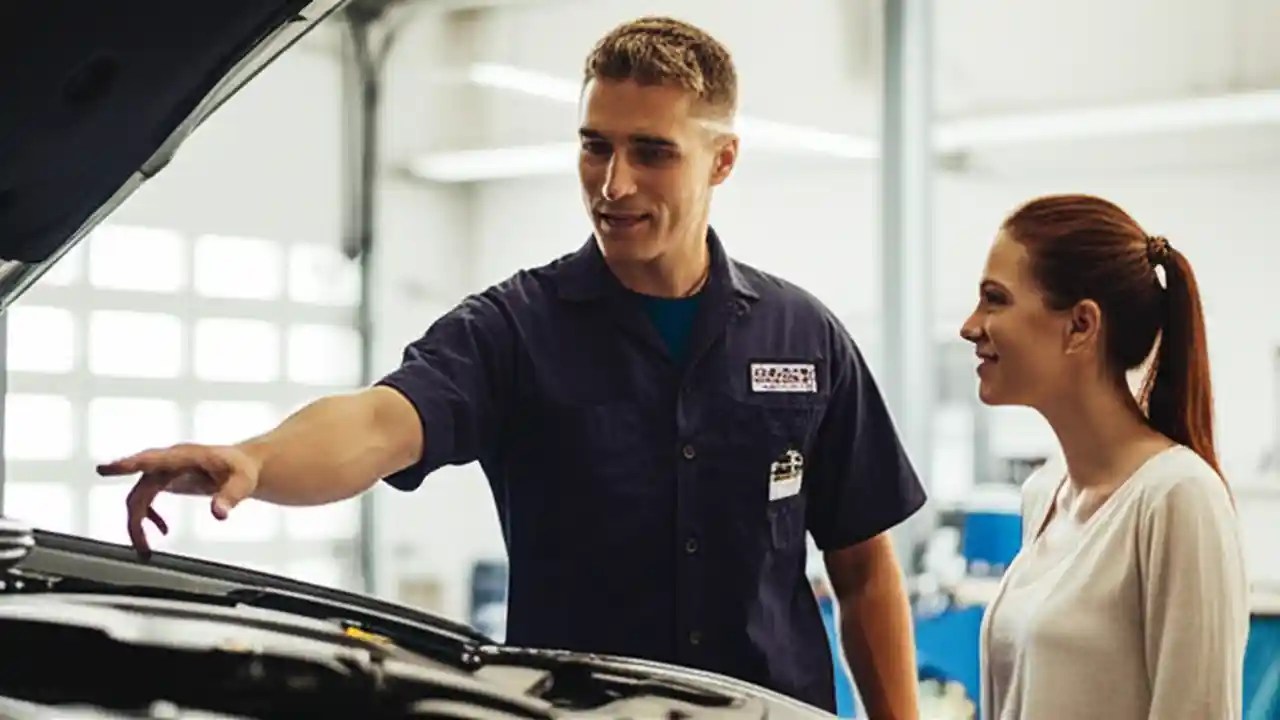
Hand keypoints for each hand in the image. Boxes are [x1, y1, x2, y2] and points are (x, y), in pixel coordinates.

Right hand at [96, 443, 262, 556]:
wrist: (244, 466)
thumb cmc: (243, 469)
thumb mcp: (243, 482)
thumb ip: (231, 496)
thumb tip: (219, 514)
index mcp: (185, 456)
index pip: (152, 460)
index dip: (129, 465)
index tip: (105, 469)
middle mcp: (169, 462)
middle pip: (141, 490)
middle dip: (135, 519)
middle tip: (141, 548)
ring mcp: (164, 471)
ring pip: (138, 498)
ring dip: (138, 524)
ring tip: (145, 551)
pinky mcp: (165, 480)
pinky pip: (145, 500)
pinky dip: (148, 518)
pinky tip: (162, 531)